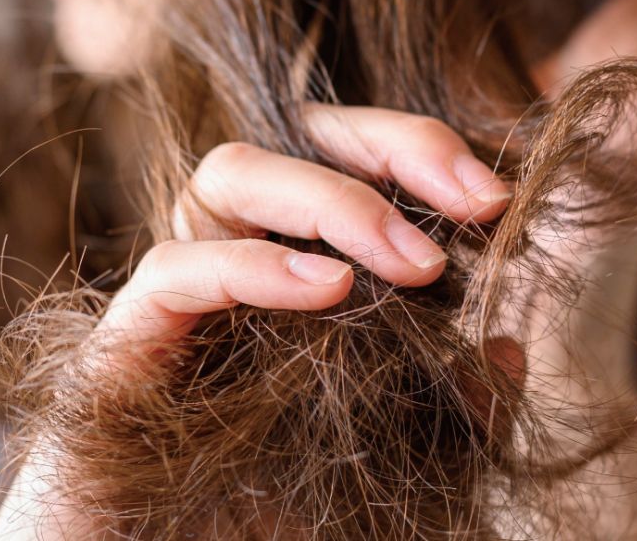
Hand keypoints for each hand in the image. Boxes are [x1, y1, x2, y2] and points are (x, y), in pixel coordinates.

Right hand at [0, 107, 510, 538]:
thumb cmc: (285, 501)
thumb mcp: (399, 439)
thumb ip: (451, 394)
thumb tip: (508, 350)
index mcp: (295, 249)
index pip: (350, 151)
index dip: (420, 151)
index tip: (494, 197)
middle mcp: (237, 246)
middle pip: (295, 135)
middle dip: (392, 153)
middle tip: (472, 208)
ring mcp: (182, 286)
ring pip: (229, 173)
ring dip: (332, 201)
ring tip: (413, 265)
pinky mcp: (128, 340)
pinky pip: (176, 270)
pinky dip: (253, 266)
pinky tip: (326, 290)